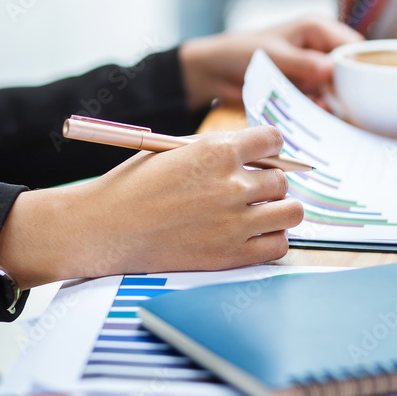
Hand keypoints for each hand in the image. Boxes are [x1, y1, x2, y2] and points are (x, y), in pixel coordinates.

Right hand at [0, 126, 302, 287]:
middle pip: (282, 179)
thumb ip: (219, 149)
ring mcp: (236, 222)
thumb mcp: (177, 150)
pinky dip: (271, 240)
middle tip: (249, 191)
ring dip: (277, 210)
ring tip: (257, 213)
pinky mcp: (233, 255)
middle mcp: (232, 184)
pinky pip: (279, 245)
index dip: (268, 148)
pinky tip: (251, 236)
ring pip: (291, 211)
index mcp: (217, 151)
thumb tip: (257, 153)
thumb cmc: (135, 186)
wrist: (105, 229)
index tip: (262, 157)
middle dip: (268, 182)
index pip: (273, 140)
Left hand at [179, 16, 362, 110]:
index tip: (361, 87)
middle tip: (345, 104)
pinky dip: (320, 107)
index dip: (360, 64)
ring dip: (334, 100)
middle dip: (348, 87)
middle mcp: (320, 48)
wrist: (215, 72)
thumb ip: (302, 63)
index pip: (352, 45)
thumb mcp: (273, 56)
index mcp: (317, 29)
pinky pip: (322, 99)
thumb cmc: (240, 52)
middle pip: (349, 68)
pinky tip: (317, 113)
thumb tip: (331, 69)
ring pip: (337, 87)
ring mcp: (313, 70)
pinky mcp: (304, 88)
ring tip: (325, 108)